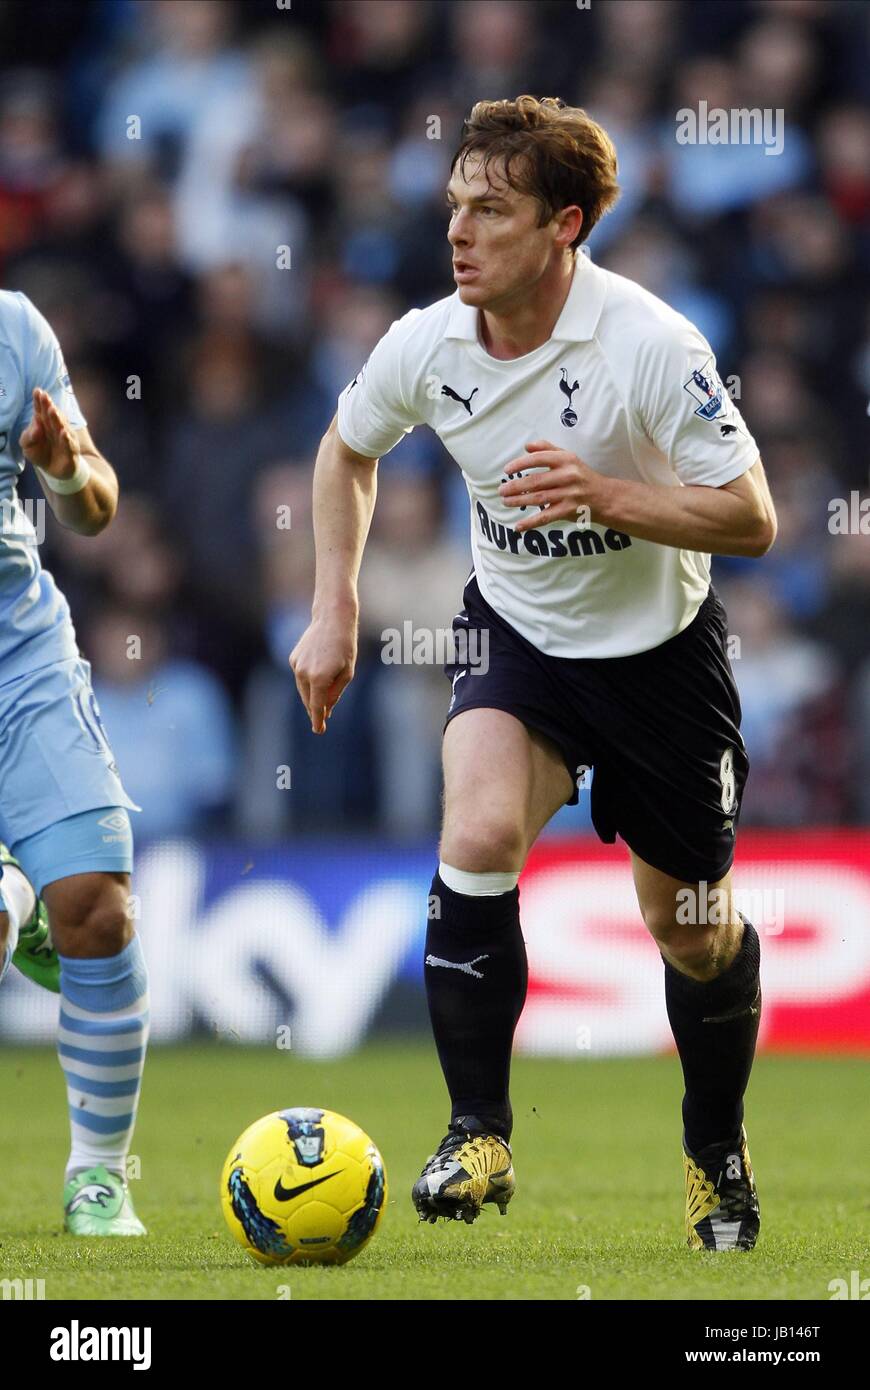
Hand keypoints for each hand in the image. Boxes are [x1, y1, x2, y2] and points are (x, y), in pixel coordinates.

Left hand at [18, 388, 80, 479]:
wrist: (54, 471)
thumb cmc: (41, 453)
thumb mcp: (27, 446)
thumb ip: (28, 436)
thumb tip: (35, 427)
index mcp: (43, 423)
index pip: (40, 410)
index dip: (40, 401)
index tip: (37, 391)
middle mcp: (55, 427)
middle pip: (52, 415)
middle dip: (48, 405)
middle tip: (45, 396)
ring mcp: (65, 438)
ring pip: (61, 426)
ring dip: (57, 418)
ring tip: (52, 410)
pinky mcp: (71, 450)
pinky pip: (69, 444)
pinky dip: (66, 439)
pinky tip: (63, 433)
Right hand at [289, 614, 357, 733]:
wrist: (332, 619)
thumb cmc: (345, 646)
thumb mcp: (347, 673)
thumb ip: (335, 693)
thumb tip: (326, 708)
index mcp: (320, 678)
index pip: (317, 706)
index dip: (318, 720)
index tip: (318, 730)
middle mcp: (304, 673)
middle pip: (308, 700)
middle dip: (315, 710)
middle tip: (322, 720)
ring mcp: (296, 665)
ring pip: (303, 690)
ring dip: (311, 697)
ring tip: (321, 702)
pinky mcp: (293, 659)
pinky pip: (300, 677)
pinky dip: (308, 682)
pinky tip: (317, 678)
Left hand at [498, 440, 608, 532]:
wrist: (604, 496)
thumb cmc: (581, 475)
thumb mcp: (568, 457)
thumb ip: (547, 449)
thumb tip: (527, 446)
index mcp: (566, 459)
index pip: (539, 459)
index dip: (520, 464)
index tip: (507, 470)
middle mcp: (568, 475)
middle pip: (535, 481)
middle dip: (515, 486)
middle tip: (501, 490)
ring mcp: (569, 494)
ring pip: (538, 498)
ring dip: (518, 501)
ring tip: (505, 502)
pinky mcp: (568, 510)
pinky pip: (546, 517)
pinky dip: (530, 523)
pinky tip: (518, 527)